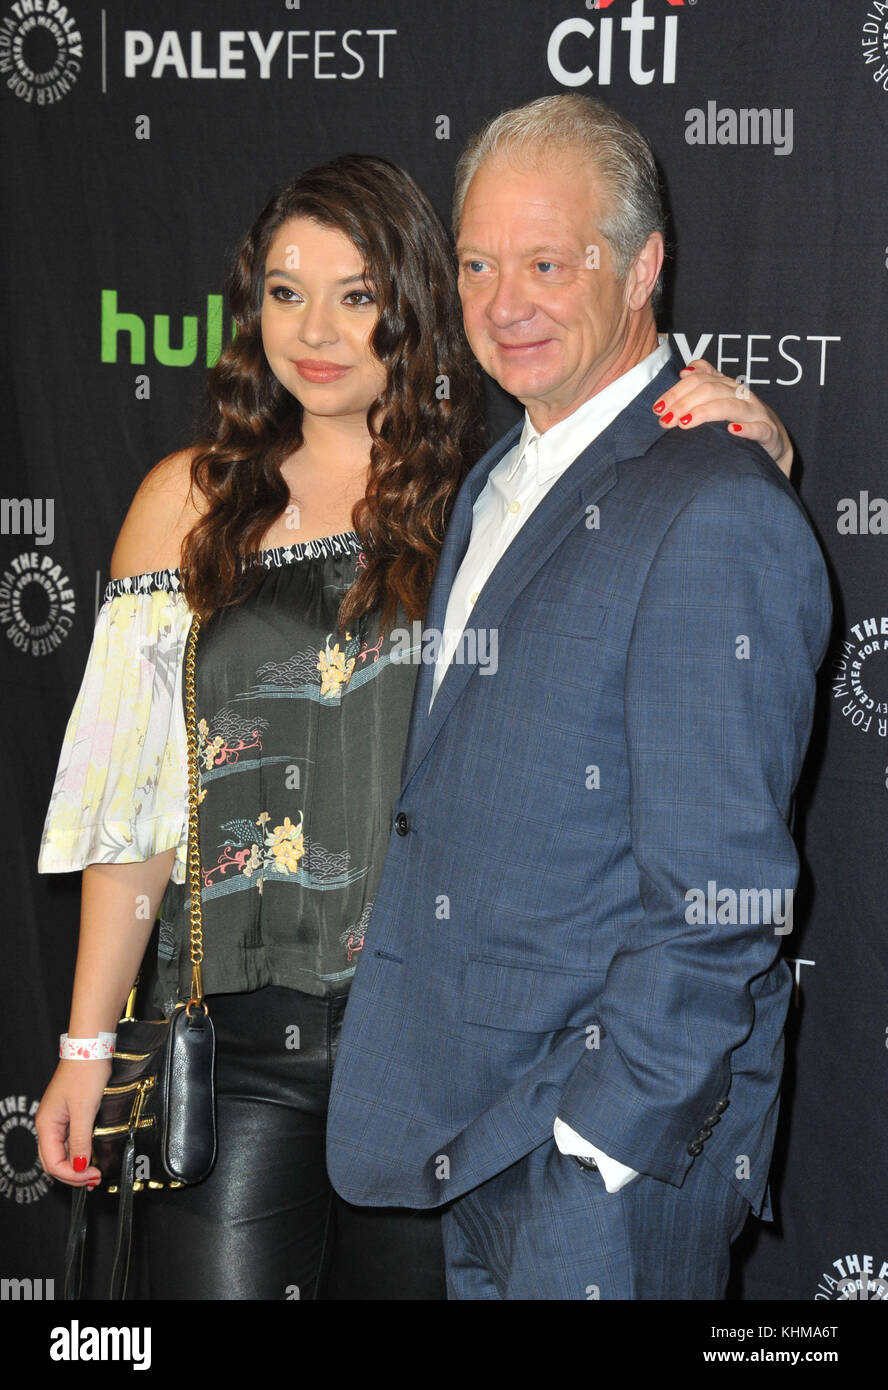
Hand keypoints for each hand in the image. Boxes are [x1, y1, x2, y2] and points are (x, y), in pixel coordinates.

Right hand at [35, 1059, 110, 1186]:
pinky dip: (79, 1153)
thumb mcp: (84, 1110)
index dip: (72, 1175)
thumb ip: (80, 1140)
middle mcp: (49, 1124)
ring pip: (62, 1152)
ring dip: (77, 1166)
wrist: (91, 1049)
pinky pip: (69, 1141)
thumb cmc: (85, 1073)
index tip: (91, 1177)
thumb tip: (78, 1166)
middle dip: (73, 1175)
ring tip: (93, 1174)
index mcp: (47, 1125)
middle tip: (93, 1180)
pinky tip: (89, 1158)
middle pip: (55, 1161)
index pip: (53, 1163)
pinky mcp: (69, 1114)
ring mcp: (58, 1119)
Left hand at [653, 359, 792, 477]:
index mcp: (728, 386)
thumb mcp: (723, 398)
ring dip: (705, 413)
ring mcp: (756, 413)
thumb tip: (685, 371)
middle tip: (665, 420)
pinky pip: (759, 429)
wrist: (775, 441)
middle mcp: (742, 395)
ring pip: (730, 406)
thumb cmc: (743, 420)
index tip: (658, 408)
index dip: (676, 392)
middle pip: (710, 390)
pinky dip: (746, 429)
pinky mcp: (769, 433)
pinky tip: (732, 431)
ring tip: (685, 423)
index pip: (699, 380)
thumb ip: (706, 382)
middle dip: (683, 403)